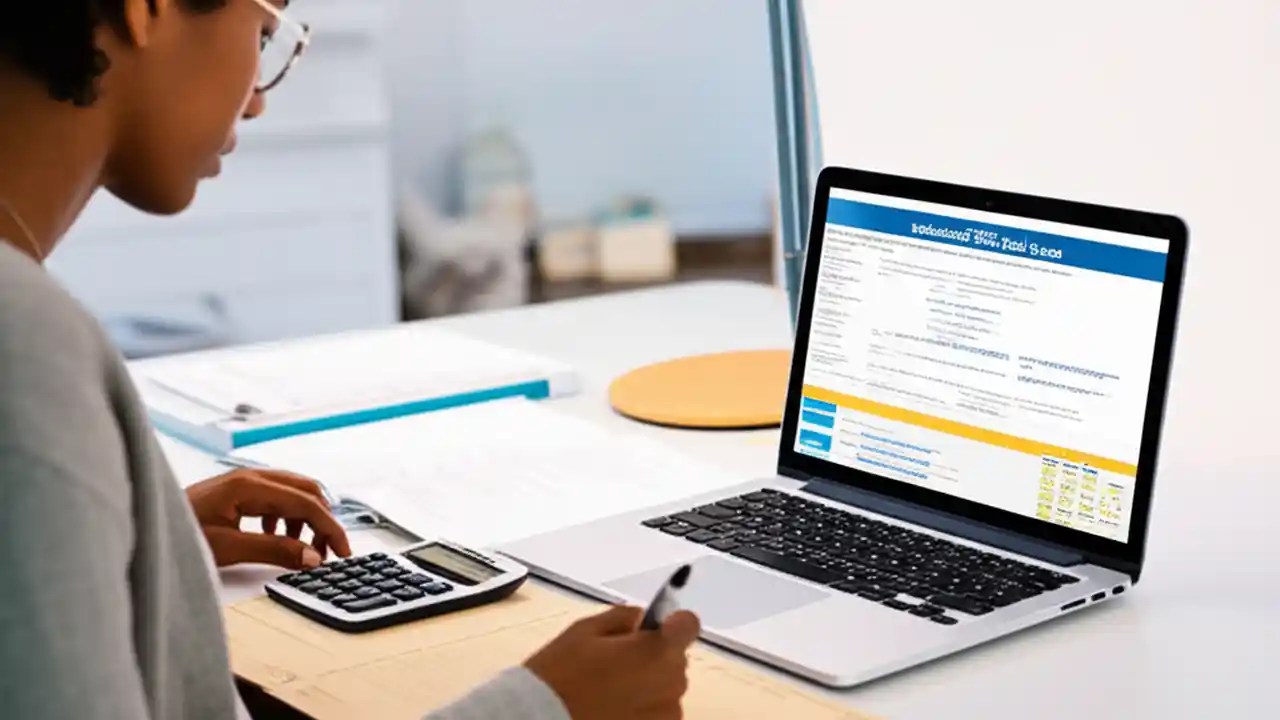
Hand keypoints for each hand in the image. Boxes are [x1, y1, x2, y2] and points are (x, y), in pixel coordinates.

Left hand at [186, 468, 351, 568]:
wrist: (143, 524)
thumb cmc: (177, 534)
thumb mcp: (228, 548)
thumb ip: (274, 550)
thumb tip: (311, 557)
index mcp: (250, 486)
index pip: (306, 503)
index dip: (330, 529)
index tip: (343, 552)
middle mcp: (251, 477)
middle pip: (307, 490)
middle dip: (323, 520)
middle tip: (329, 551)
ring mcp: (245, 481)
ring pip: (294, 492)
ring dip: (306, 519)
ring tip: (301, 548)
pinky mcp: (239, 491)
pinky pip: (277, 497)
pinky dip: (287, 517)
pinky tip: (275, 537)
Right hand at [525, 605, 699, 719]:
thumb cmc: (561, 675)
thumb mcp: (583, 631)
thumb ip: (620, 618)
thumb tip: (640, 618)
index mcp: (657, 650)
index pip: (688, 625)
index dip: (673, 624)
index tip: (653, 630)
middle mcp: (671, 683)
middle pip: (674, 659)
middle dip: (652, 657)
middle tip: (614, 664)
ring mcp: (667, 714)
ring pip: (665, 688)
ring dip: (647, 686)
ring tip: (609, 692)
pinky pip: (656, 713)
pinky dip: (641, 710)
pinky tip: (612, 710)